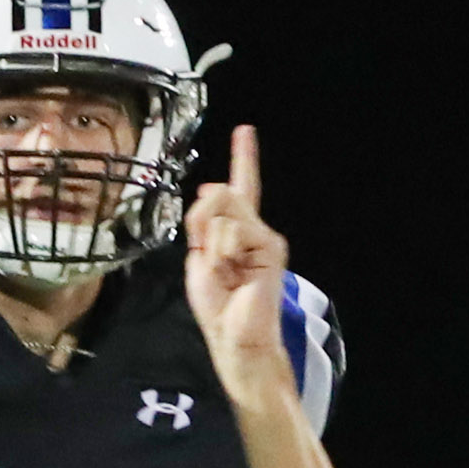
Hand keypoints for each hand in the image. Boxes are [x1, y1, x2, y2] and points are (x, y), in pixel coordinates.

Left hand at [182, 125, 298, 410]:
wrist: (236, 336)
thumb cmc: (218, 306)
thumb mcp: (198, 258)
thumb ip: (203, 221)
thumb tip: (212, 185)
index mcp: (235, 232)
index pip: (239, 189)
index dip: (243, 158)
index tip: (245, 130)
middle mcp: (253, 229)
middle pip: (218, 195)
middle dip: (202, 224)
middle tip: (213, 262)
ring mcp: (264, 236)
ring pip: (222, 211)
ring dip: (212, 244)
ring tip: (226, 272)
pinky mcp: (270, 246)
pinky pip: (232, 230)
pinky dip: (223, 251)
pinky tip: (235, 272)